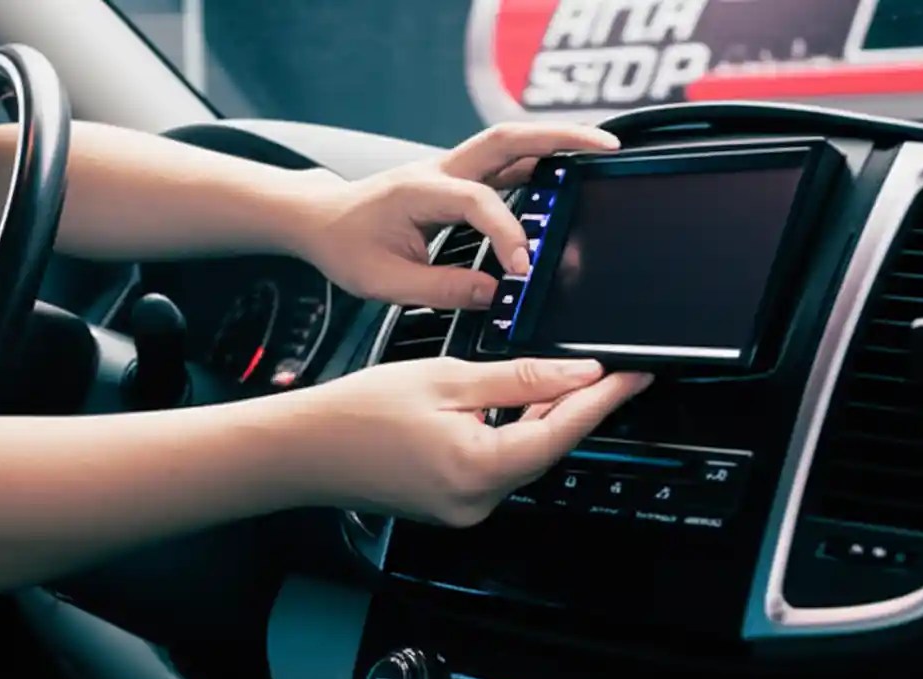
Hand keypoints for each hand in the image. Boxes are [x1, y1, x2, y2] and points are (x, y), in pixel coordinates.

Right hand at [280, 357, 651, 526]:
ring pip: (524, 458)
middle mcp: (476, 501)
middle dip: (578, 409)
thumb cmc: (357, 414)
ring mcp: (464, 508)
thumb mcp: (448, 378)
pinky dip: (514, 435)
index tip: (635, 377)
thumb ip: (519, 378)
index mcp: (479, 468)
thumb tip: (575, 375)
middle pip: (548, 449)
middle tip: (606, 371)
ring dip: (546, 420)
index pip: (564, 433)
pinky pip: (499, 466)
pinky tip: (518, 407)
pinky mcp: (451, 504)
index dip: (604, 402)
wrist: (303, 449)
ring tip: (564, 381)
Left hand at [299, 123, 618, 308]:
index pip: (478, 202)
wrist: (318, 219)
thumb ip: (443, 290)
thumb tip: (494, 296)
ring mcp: (449, 169)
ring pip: (510, 142)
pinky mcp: (455, 179)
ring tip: (599, 151)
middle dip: (559, 138)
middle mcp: (439, 170)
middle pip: (507, 138)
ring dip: (555, 142)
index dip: (507, 234)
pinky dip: (537, 162)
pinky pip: (503, 163)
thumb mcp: (386, 282)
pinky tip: (564, 175)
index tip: (523, 269)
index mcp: (420, 191)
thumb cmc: (344, 247)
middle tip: (604, 148)